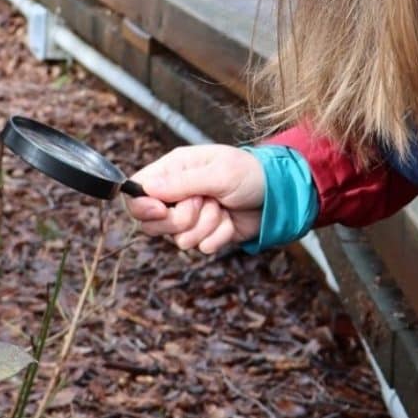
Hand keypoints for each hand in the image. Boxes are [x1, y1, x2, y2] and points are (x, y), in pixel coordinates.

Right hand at [125, 145, 264, 253]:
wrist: (279, 196)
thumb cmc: (250, 173)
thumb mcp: (218, 173)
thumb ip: (182, 183)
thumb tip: (146, 187)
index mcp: (174, 170)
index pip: (138, 190)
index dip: (142, 206)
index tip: (161, 211)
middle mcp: (177, 194)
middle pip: (151, 222)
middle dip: (180, 219)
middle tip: (203, 204)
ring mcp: (190, 216)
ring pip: (178, 238)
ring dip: (206, 225)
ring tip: (222, 207)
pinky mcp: (206, 233)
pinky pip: (201, 247)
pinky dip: (218, 235)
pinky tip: (230, 220)